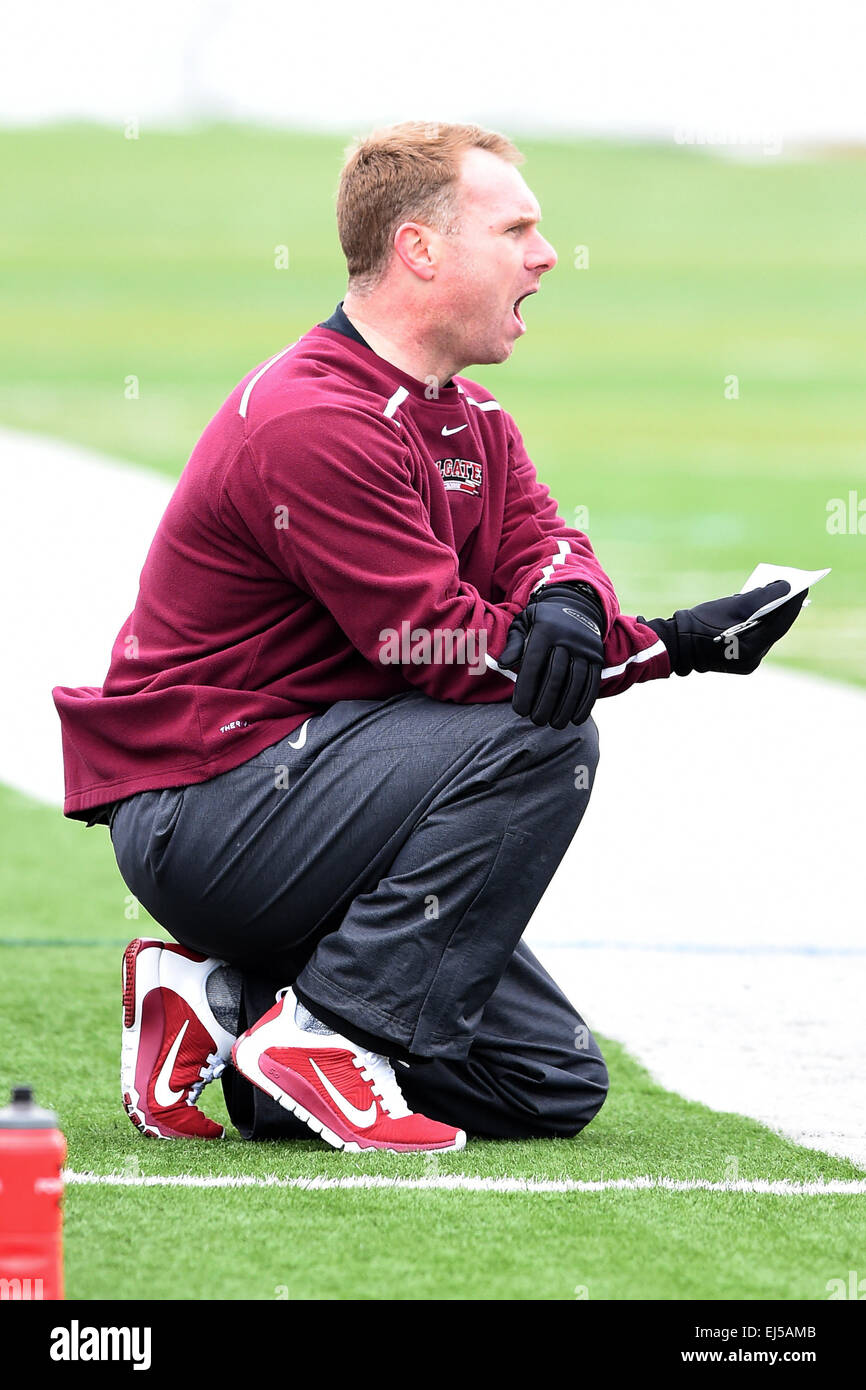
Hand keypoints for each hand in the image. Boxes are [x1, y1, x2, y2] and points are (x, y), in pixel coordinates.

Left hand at [498, 582, 605, 728]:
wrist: (577, 604)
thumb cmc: (542, 619)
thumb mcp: (524, 622)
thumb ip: (513, 643)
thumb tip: (503, 664)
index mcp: (545, 630)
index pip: (534, 664)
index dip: (526, 689)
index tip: (520, 710)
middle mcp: (568, 638)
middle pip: (556, 676)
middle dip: (545, 702)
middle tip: (536, 721)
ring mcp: (585, 648)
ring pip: (576, 682)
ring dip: (565, 707)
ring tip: (555, 724)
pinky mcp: (598, 657)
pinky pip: (592, 683)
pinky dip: (585, 703)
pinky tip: (575, 719)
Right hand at [642, 580, 806, 675]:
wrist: (673, 644)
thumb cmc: (698, 624)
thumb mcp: (731, 606)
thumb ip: (761, 596)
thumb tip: (784, 587)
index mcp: (751, 650)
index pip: (780, 625)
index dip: (792, 605)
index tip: (802, 586)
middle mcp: (752, 660)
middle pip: (774, 630)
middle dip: (781, 608)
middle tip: (791, 586)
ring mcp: (745, 661)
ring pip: (764, 633)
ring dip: (769, 613)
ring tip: (776, 593)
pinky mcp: (737, 658)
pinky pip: (754, 636)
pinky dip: (757, 621)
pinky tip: (758, 606)